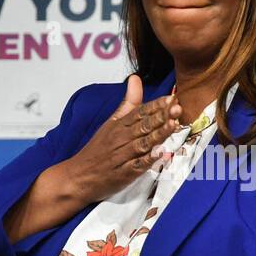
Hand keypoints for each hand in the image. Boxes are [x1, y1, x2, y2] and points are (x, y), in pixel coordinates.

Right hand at [62, 75, 183, 204]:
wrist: (78, 176)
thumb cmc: (98, 149)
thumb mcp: (111, 122)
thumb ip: (128, 102)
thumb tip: (136, 78)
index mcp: (119, 125)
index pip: (140, 112)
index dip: (156, 105)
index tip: (171, 98)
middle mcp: (121, 139)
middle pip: (144, 126)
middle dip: (162, 116)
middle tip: (177, 107)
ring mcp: (122, 157)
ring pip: (143, 143)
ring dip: (159, 134)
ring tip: (173, 125)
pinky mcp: (123, 174)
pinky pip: (137, 166)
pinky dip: (148, 160)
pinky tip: (160, 154)